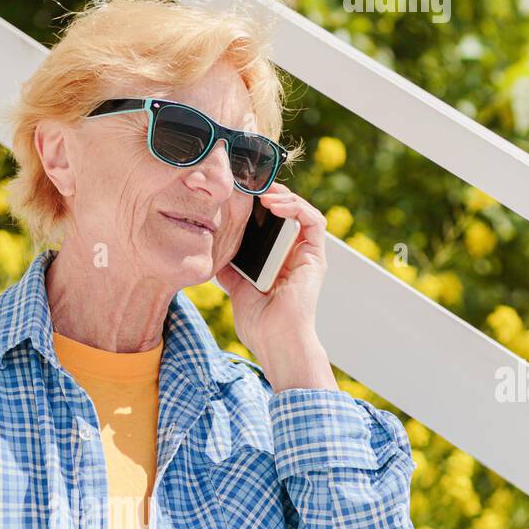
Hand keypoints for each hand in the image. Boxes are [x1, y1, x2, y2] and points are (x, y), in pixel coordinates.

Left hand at [215, 183, 336, 392]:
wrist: (275, 341)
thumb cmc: (259, 324)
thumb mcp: (235, 288)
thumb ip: (229, 267)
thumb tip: (212, 251)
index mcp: (275, 260)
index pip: (269, 224)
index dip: (256, 207)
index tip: (236, 197)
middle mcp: (293, 254)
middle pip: (284, 213)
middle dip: (268, 195)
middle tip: (247, 186)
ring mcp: (306, 254)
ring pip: (300, 211)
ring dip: (282, 197)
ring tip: (261, 193)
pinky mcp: (316, 255)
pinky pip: (313, 221)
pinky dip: (296, 207)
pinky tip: (275, 205)